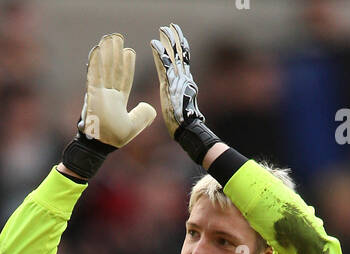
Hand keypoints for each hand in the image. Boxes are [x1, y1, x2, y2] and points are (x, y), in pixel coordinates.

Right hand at [78, 33, 155, 147]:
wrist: (100, 144)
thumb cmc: (114, 138)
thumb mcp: (134, 126)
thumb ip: (143, 116)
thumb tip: (150, 108)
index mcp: (118, 101)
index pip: (124, 78)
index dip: (127, 65)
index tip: (129, 52)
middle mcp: (108, 94)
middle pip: (113, 69)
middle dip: (116, 54)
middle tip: (118, 38)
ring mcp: (99, 92)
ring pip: (104, 68)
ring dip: (106, 53)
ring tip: (109, 38)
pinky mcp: (92, 92)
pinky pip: (94, 74)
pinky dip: (95, 62)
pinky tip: (97, 49)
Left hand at [150, 23, 221, 165]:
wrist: (187, 130)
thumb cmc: (186, 126)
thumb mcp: (187, 112)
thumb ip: (188, 107)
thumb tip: (196, 115)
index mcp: (187, 83)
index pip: (184, 62)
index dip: (182, 48)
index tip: (180, 37)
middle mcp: (184, 78)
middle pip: (181, 54)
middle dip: (177, 39)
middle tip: (172, 27)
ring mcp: (177, 80)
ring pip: (173, 55)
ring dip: (168, 41)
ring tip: (163, 29)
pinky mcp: (170, 83)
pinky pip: (163, 64)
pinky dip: (159, 52)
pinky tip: (153, 43)